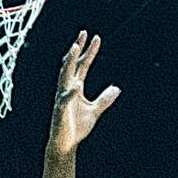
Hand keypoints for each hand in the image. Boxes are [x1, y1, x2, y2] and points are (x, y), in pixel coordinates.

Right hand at [49, 32, 119, 154]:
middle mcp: (67, 89)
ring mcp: (62, 98)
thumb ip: (104, 99)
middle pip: (72, 64)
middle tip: (83, 33)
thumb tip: (117, 88)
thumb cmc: (77, 127)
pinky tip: (76, 86)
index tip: (96, 38)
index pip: (82, 65)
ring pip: (64, 76)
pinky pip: (64, 100)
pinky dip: (70, 93)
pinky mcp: (60, 111)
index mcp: (75, 87)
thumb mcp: (95, 111)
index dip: (89, 52)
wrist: (66, 144)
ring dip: (70, 62)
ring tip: (75, 48)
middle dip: (77, 49)